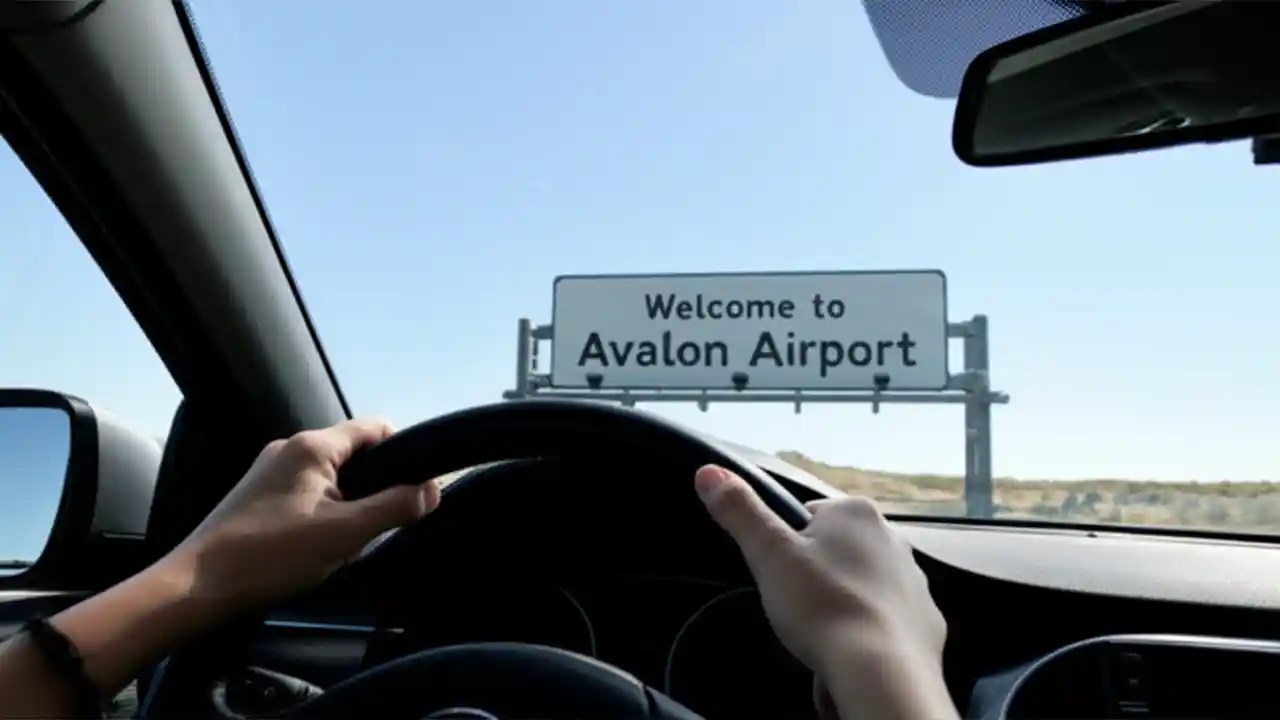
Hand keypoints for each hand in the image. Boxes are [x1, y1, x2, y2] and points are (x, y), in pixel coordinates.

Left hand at [166, 418, 440, 608]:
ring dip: (347, 509)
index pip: (377, 428)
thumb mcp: (345, 534)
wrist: (197, 586)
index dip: (405, 455)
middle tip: (372, 530)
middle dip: (373, 491)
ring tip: (339, 546)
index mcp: (313, 446)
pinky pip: (308, 494)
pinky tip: (313, 550)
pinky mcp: (257, 495)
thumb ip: (394, 508)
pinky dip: (323, 516)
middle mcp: (290, 448)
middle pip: (356, 455)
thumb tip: (433, 489)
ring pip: (333, 479)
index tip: (414, 492)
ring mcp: (270, 471)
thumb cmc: (270, 556)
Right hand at [693, 465, 954, 719]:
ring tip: (823, 636)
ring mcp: (915, 581)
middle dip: (817, 578)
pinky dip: (869, 634)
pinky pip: (887, 621)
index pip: (809, 518)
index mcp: (856, 513)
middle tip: (799, 608)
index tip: (783, 576)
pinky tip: (852, 653)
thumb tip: (708, 471)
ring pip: (862, 587)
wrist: (881, 671)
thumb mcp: (768, 555)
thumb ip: (739, 511)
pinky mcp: (928, 620)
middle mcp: (893, 538)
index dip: (788, 548)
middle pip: (837, 553)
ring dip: (842, 605)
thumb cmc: (821, 605)